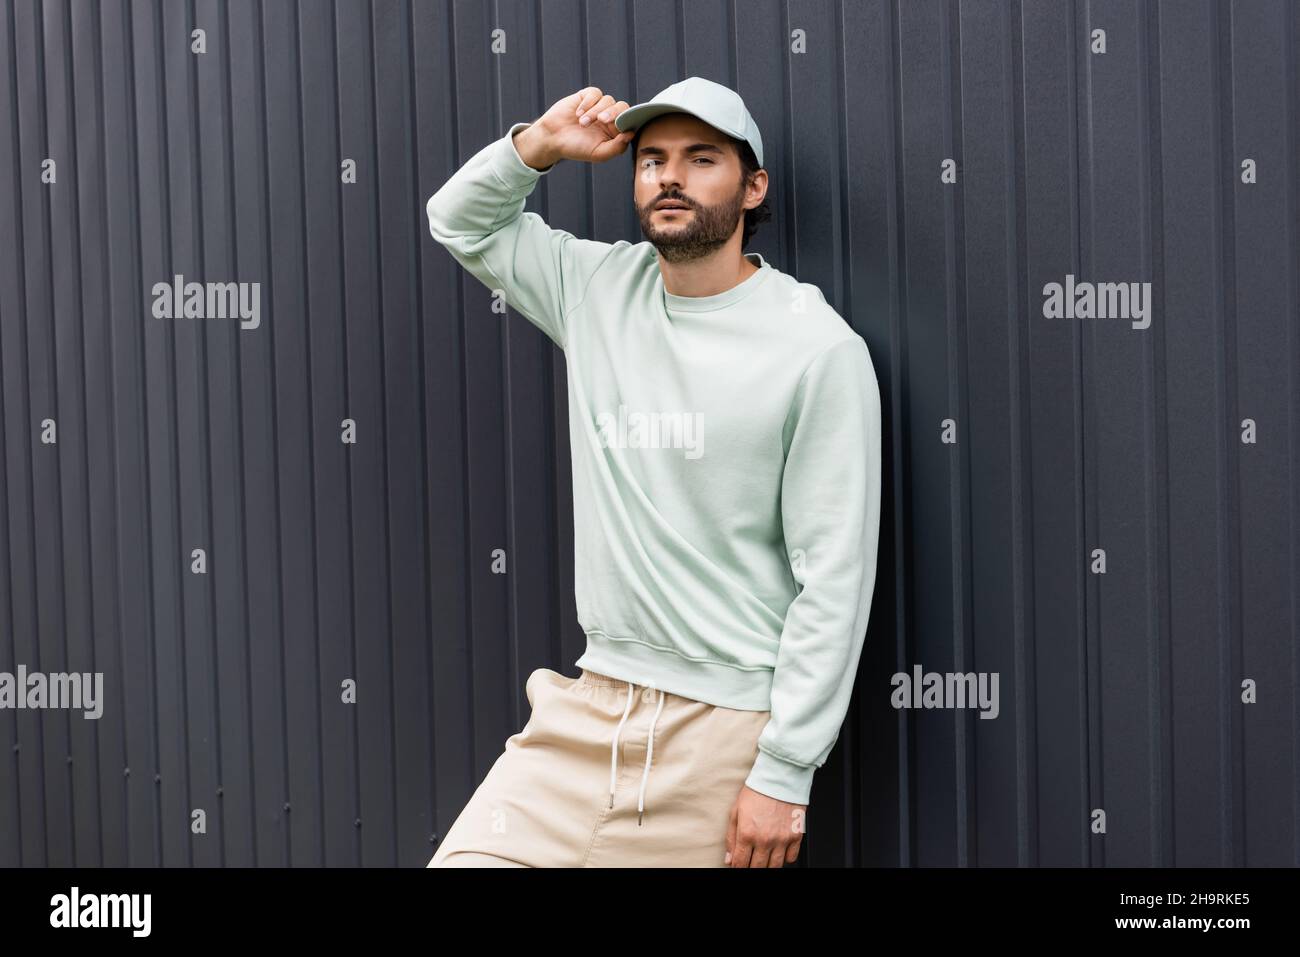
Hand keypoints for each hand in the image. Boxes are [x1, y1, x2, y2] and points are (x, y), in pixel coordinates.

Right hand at [513, 86, 633, 168]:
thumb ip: (617, 147)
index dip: (626, 122)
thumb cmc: (576, 148)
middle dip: (613, 113)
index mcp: (615, 131)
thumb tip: (631, 134)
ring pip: (608, 100)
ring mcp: (598, 105)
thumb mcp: (598, 153)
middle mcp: (609, 117)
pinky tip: (577, 114)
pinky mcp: (587, 96)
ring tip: (582, 124)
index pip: (629, 121)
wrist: (552, 138)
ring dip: (595, 111)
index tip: (616, 128)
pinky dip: (587, 103)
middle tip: (601, 121)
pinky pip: (595, 93)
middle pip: (622, 107)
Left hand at [725, 785, 805, 866]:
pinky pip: (791, 858)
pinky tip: (779, 850)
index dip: (737, 867)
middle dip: (751, 867)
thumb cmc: (757, 791)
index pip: (740, 863)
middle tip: (751, 860)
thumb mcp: (735, 811)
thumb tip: (728, 858)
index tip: (738, 864)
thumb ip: (731, 837)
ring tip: (764, 857)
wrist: (779, 777)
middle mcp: (765, 840)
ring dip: (768, 865)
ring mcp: (781, 839)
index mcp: (747, 834)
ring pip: (774, 866)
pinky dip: (785, 858)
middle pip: (757, 868)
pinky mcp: (795, 836)